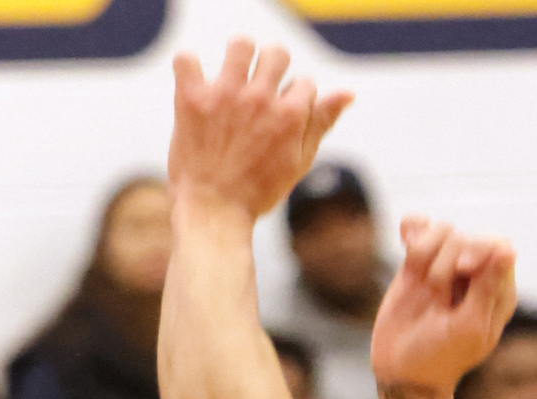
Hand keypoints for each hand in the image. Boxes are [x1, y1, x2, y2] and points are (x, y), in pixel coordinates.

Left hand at [168, 41, 352, 223]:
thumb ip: (321, 123)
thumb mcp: (298, 163)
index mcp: (290, 115)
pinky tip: (194, 86)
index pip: (305, 82)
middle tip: (257, 93)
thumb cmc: (257, 194)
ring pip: (240, 44)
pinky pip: (187, 60)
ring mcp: (225, 97)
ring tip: (231, 81)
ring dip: (237, 57)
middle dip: (271, 68)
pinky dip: (188, 68)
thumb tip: (349, 91)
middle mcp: (260, 100)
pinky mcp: (192, 100)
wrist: (212, 216)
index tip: (279, 122)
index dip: (295, 100)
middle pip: (276, 53)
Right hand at [371, 217, 517, 392]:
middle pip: (464, 238)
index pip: (496, 245)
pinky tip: (404, 239)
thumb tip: (507, 248)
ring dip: (425, 257)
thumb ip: (487, 288)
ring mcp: (445, 266)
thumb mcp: (469, 328)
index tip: (462, 268)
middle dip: (446, 263)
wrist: (402, 373)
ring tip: (422, 289)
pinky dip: (412, 229)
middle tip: (437, 295)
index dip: (478, 249)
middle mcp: (474, 273)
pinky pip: (418, 228)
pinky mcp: (418, 264)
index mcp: (497, 289)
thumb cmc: (441, 357)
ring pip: (440, 232)